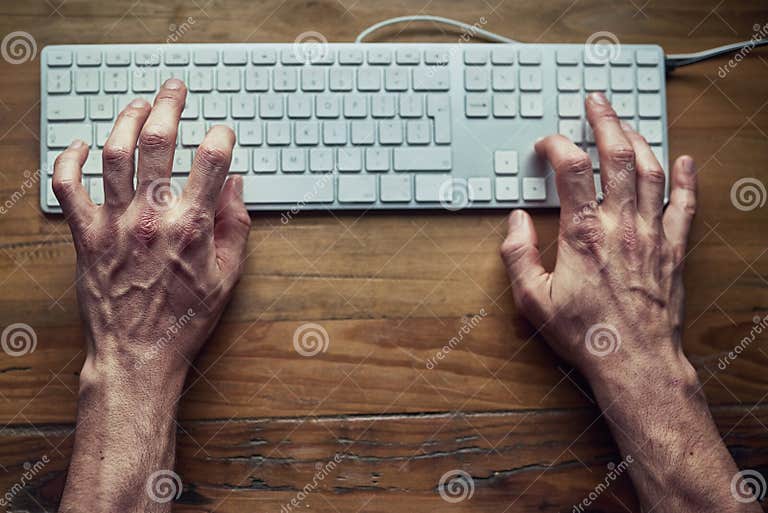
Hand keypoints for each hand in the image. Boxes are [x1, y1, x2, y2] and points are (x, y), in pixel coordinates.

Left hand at [52, 79, 250, 390]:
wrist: (137, 355)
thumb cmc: (184, 319)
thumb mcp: (228, 276)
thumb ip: (235, 225)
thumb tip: (235, 184)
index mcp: (192, 226)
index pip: (211, 160)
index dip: (221, 136)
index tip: (223, 132)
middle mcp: (152, 216)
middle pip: (158, 141)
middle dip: (169, 104)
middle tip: (174, 88)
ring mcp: (114, 223)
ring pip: (115, 153)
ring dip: (125, 120)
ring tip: (137, 105)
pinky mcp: (85, 236)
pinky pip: (68, 188)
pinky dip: (70, 160)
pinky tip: (82, 145)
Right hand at [500, 92, 697, 382]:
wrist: (635, 362)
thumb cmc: (585, 333)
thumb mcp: (532, 300)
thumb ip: (517, 255)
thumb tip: (515, 221)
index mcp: (582, 234)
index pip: (571, 169)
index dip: (556, 145)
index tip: (547, 143)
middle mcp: (620, 224)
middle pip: (616, 156)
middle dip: (604, 121)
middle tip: (596, 101)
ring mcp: (651, 233)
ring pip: (650, 171)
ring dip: (638, 140)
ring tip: (626, 123)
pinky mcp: (673, 249)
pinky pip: (686, 204)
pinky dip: (688, 178)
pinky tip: (686, 160)